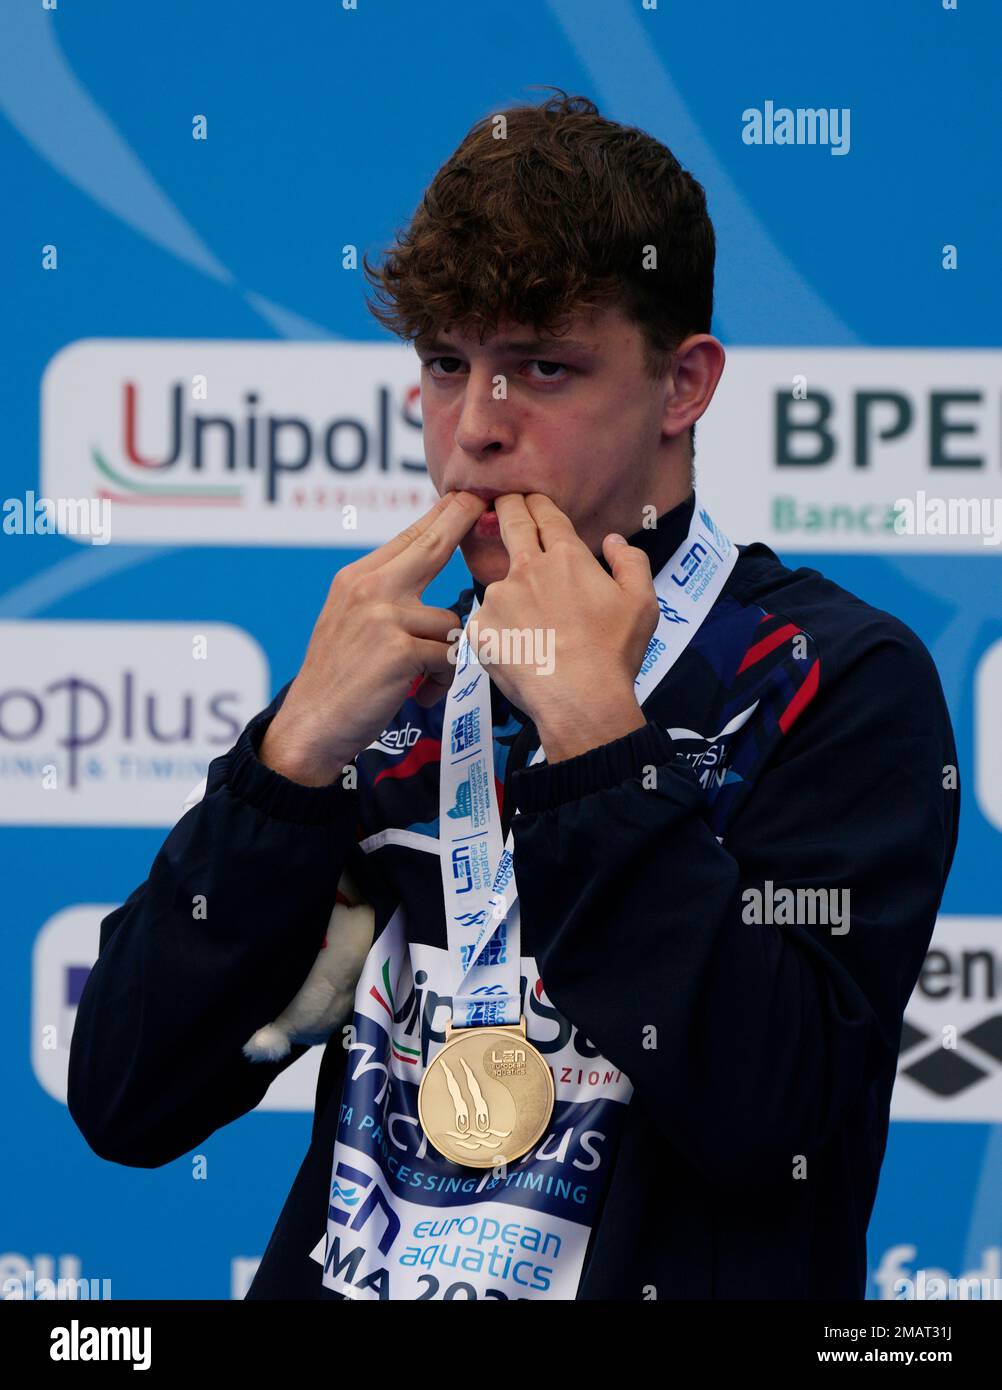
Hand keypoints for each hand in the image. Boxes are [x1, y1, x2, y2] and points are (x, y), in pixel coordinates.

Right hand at [260, 491, 487, 784]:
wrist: (311, 726)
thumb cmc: (339, 680)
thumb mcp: (349, 622)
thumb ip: (381, 595)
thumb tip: (421, 566)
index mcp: (356, 580)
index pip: (407, 539)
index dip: (440, 517)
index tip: (464, 499)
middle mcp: (369, 589)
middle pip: (431, 546)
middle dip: (461, 521)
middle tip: (483, 503)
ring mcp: (384, 618)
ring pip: (450, 622)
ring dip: (444, 657)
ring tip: (422, 681)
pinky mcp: (400, 651)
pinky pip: (447, 658)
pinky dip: (439, 682)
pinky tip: (419, 695)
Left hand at [474, 494, 658, 748]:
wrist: (580, 701)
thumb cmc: (614, 655)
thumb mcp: (643, 602)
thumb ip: (631, 561)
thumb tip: (613, 541)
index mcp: (567, 557)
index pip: (545, 514)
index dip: (535, 501)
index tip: (527, 496)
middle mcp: (528, 568)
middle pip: (511, 524)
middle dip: (506, 507)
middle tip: (502, 502)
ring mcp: (498, 597)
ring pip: (500, 583)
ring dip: (510, 593)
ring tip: (533, 628)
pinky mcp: (480, 627)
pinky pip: (487, 622)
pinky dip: (498, 631)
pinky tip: (519, 650)